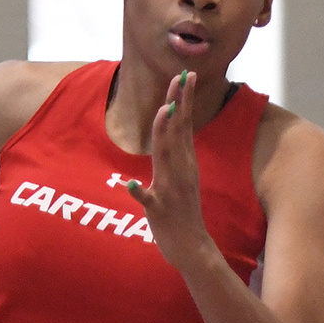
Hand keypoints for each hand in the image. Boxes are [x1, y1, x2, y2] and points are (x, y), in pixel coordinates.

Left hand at [123, 70, 213, 271]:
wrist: (192, 247)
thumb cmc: (183, 211)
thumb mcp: (182, 176)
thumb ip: (176, 152)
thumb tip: (172, 124)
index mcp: (185, 162)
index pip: (185, 124)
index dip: (185, 99)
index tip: (187, 75)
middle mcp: (180, 170)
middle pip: (178, 131)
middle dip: (179, 102)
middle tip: (180, 76)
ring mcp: (170, 189)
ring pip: (166, 157)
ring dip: (164, 134)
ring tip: (162, 111)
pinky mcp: (159, 210)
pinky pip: (148, 199)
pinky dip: (139, 191)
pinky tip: (131, 184)